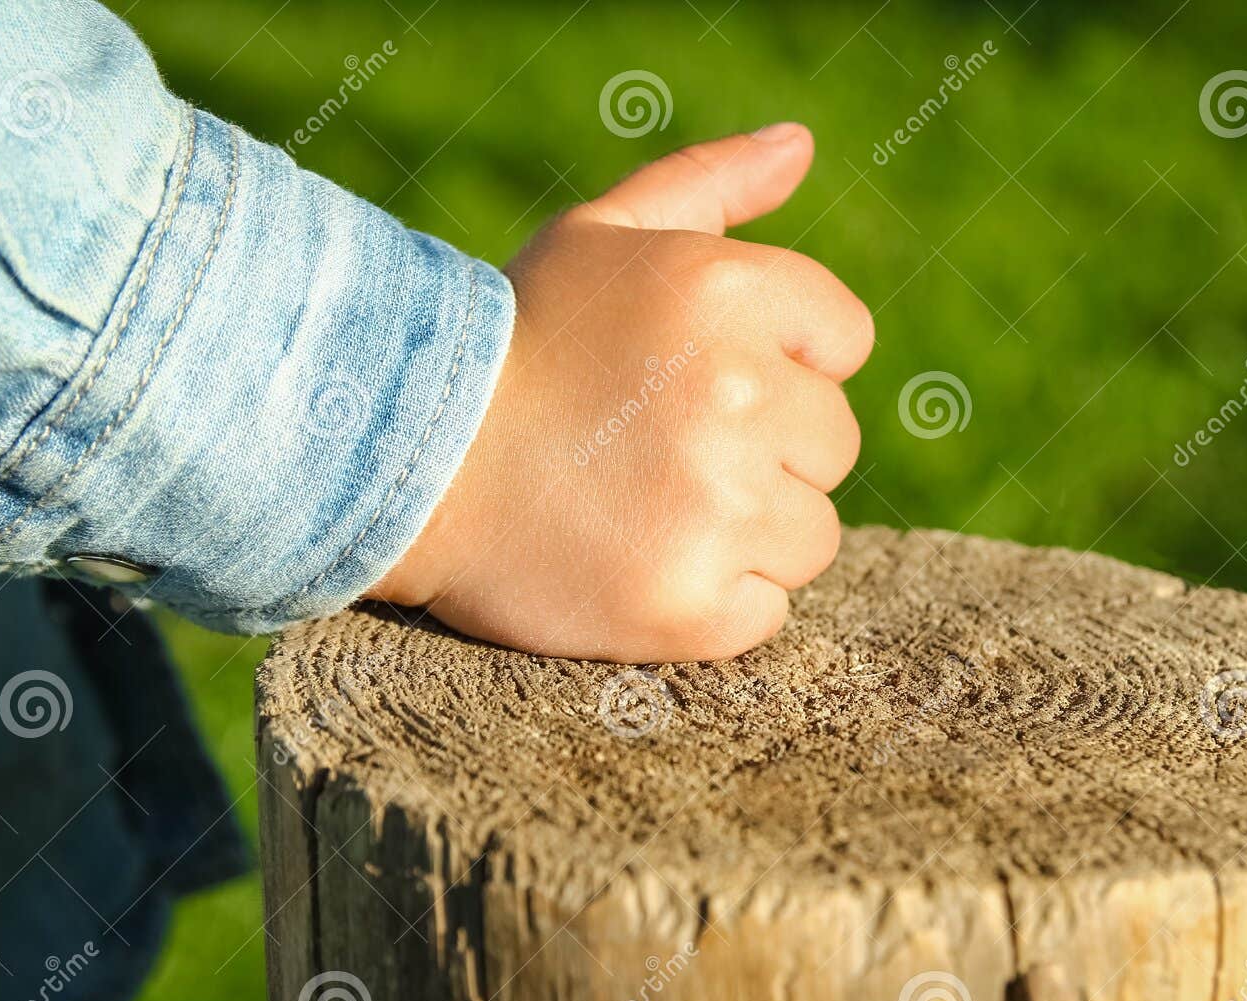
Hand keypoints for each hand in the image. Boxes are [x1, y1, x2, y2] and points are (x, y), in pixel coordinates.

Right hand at [369, 124, 873, 661]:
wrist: (403, 461)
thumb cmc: (519, 341)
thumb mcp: (603, 236)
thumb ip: (710, 183)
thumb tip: (803, 144)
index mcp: (729, 291)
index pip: (843, 342)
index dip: (782, 363)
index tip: (701, 379)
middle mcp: (738, 396)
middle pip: (833, 445)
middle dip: (767, 449)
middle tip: (665, 449)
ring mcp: (717, 509)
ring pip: (810, 534)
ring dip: (748, 531)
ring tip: (652, 509)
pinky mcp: (689, 606)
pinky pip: (766, 612)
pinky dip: (717, 603)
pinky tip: (644, 565)